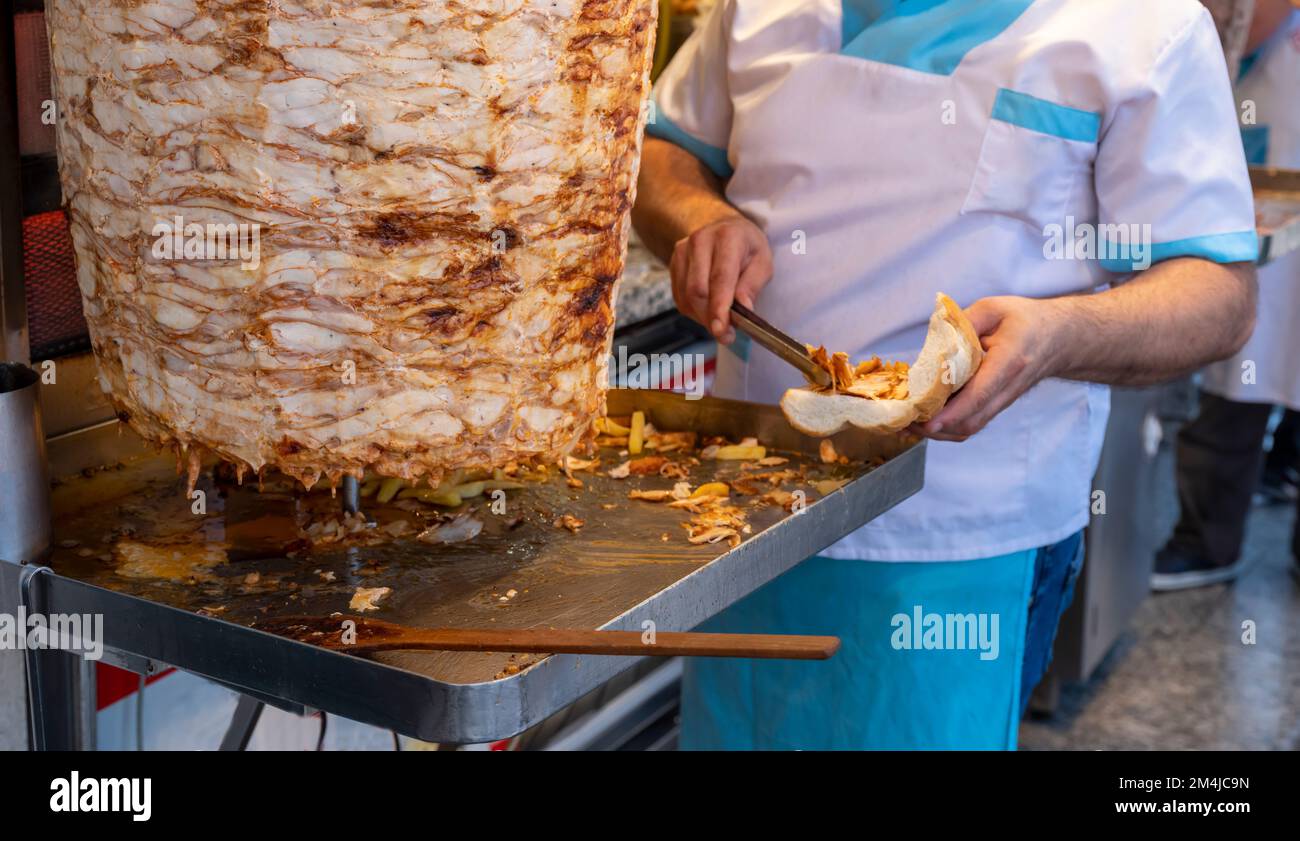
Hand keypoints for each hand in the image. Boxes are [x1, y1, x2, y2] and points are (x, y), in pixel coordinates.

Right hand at [669, 214, 772, 343]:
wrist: (724, 226)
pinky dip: (694, 311)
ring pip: (687, 297)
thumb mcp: (763, 262)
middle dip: (711, 318)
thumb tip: (743, 310)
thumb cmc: (747, 247)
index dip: (719, 308)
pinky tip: (708, 309)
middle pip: (698, 291)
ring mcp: (683, 251)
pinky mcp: (674, 263)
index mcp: (728, 237)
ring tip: (721, 320)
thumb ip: (752, 285)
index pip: (720, 278)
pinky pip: (680, 298)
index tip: (722, 331)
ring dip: (703, 317)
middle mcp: (701, 241)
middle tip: (726, 335)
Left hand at [913, 296, 1068, 441]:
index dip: (953, 411)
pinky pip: (973, 423)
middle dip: (937, 427)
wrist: (1060, 338)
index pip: (980, 393)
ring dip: (940, 432)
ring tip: (909, 424)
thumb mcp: (994, 308)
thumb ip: (964, 322)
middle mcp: (1008, 386)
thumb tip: (935, 340)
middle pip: (972, 419)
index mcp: (1010, 360)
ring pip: (972, 427)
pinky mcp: (998, 405)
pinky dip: (949, 427)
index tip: (928, 421)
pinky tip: (927, 420)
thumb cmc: (1026, 320)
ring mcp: (1004, 400)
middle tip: (905, 420)